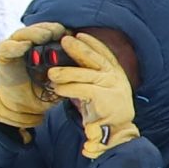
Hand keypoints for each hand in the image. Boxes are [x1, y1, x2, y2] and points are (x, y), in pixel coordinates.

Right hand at [0, 20, 67, 130]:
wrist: (24, 107)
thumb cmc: (45, 91)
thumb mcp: (62, 78)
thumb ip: (71, 67)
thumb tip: (90, 59)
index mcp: (43, 46)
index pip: (52, 31)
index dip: (62, 31)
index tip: (73, 35)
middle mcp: (28, 44)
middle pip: (38, 29)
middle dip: (50, 29)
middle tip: (59, 32)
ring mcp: (14, 49)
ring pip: (23, 34)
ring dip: (35, 33)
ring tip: (45, 36)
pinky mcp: (3, 56)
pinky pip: (7, 47)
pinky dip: (16, 45)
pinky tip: (25, 45)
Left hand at [44, 32, 142, 158]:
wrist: (116, 133)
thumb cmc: (105, 112)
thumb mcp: (100, 91)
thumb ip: (89, 78)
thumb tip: (71, 64)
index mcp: (116, 74)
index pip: (105, 53)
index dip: (92, 43)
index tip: (80, 34)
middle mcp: (116, 78)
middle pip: (95, 58)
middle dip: (79, 48)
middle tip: (64, 40)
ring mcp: (112, 87)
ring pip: (86, 74)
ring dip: (67, 72)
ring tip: (52, 73)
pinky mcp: (104, 98)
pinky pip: (82, 89)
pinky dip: (68, 88)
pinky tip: (58, 89)